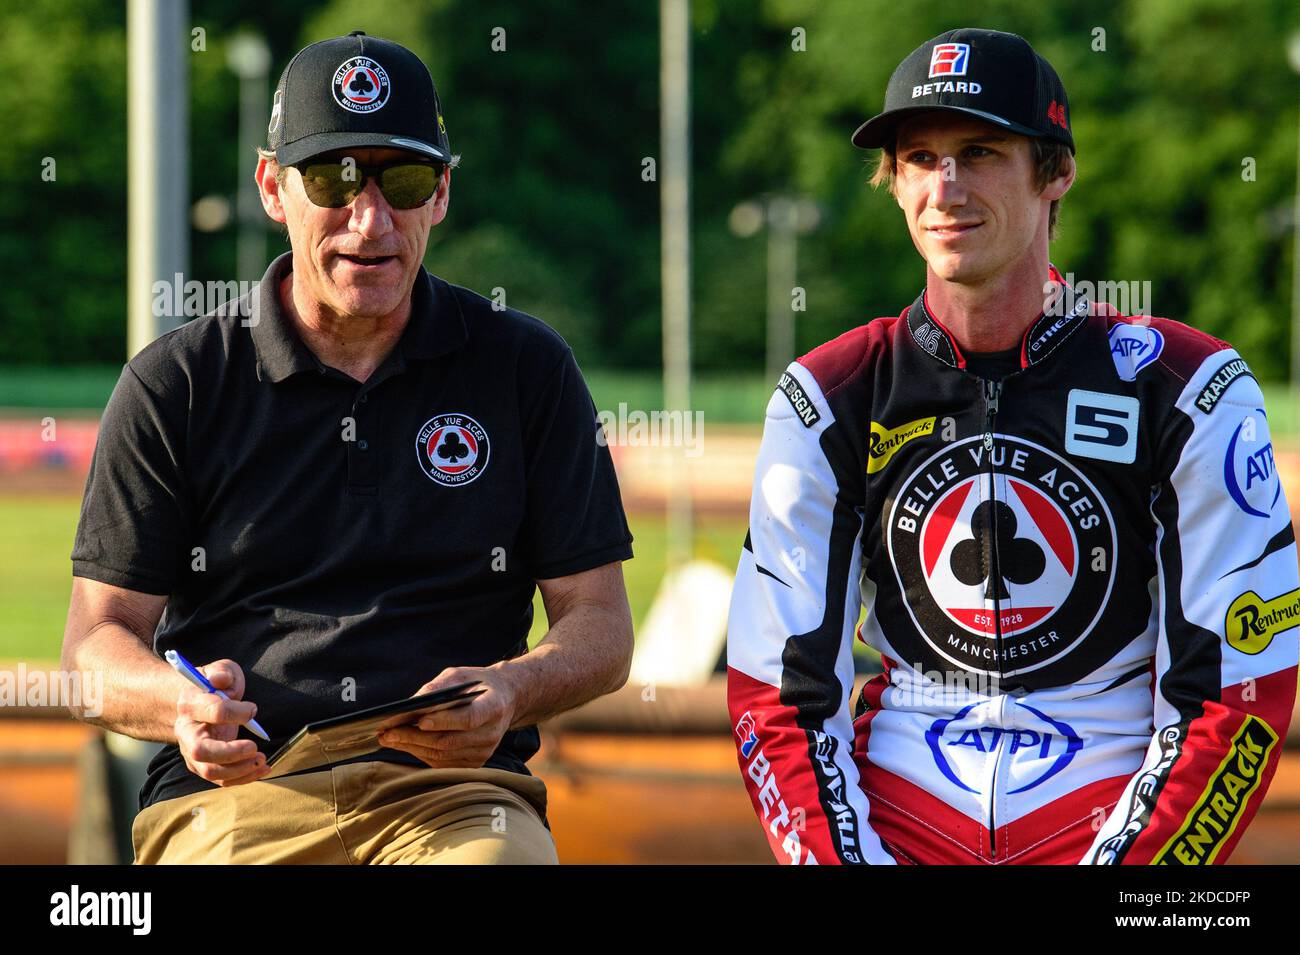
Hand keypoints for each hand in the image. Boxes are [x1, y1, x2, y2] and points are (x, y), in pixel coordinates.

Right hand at [174, 659, 269, 785]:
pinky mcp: (204, 765)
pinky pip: (221, 779)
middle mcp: (187, 732)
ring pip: (210, 770)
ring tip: (262, 759)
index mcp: (190, 705)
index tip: (253, 709)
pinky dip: (243, 778)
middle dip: (230, 753)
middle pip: (200, 751)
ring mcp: (193, 752)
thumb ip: (222, 673)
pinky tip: (261, 768)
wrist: (198, 704)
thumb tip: (221, 680)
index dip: (236, 712)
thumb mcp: (220, 670)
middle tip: (254, 746)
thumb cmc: (213, 687)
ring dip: (239, 769)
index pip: (213, 712)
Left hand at [377, 665, 519, 769]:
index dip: (444, 721)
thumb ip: (438, 687)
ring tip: (389, 739)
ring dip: (412, 748)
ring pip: (443, 755)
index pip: (468, 719)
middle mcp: (492, 733)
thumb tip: (411, 705)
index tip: (419, 721)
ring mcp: (485, 751)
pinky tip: (405, 744)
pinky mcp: (475, 762)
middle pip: (449, 741)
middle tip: (387, 732)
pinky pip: (444, 763)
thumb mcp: (460, 675)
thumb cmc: (477, 684)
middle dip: (414, 737)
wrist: (505, 700)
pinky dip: (421, 754)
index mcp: (494, 706)